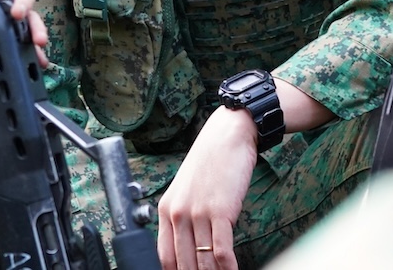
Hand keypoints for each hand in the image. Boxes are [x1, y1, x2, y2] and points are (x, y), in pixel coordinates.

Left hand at [156, 106, 258, 269]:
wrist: (228, 136)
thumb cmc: (211, 163)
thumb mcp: (187, 190)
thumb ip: (184, 218)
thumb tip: (190, 248)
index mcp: (166, 210)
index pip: (164, 257)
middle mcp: (178, 213)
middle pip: (183, 263)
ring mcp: (197, 213)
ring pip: (202, 262)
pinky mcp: (220, 211)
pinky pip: (221, 251)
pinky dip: (227, 268)